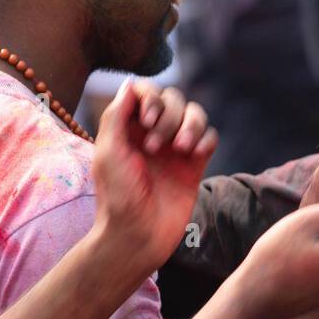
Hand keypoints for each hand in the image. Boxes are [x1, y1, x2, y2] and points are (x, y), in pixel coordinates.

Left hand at [91, 80, 217, 270]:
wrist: (139, 235)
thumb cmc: (117, 197)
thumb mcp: (108, 152)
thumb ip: (117, 115)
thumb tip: (130, 83)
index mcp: (129, 128)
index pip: (146, 92)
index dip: (151, 97)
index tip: (148, 118)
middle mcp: (153, 133)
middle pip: (173, 99)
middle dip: (169, 116)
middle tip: (155, 146)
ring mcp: (176, 148)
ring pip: (195, 114)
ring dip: (191, 125)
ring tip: (181, 149)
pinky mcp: (196, 164)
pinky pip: (210, 137)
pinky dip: (205, 140)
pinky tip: (195, 156)